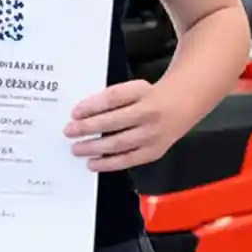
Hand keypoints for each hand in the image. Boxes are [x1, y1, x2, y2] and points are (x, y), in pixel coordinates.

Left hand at [63, 80, 183, 172]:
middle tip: (69, 132)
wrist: (182, 104)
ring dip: (94, 147)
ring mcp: (153, 134)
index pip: (112, 98)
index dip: (92, 106)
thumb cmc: (150, 96)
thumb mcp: (134, 88)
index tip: (75, 113)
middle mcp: (149, 113)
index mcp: (142, 91)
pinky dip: (108, 163)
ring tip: (77, 149)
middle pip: (113, 121)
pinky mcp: (154, 151)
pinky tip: (93, 163)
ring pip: (119, 143)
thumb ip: (112, 98)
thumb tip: (83, 114)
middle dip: (88, 128)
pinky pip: (128, 159)